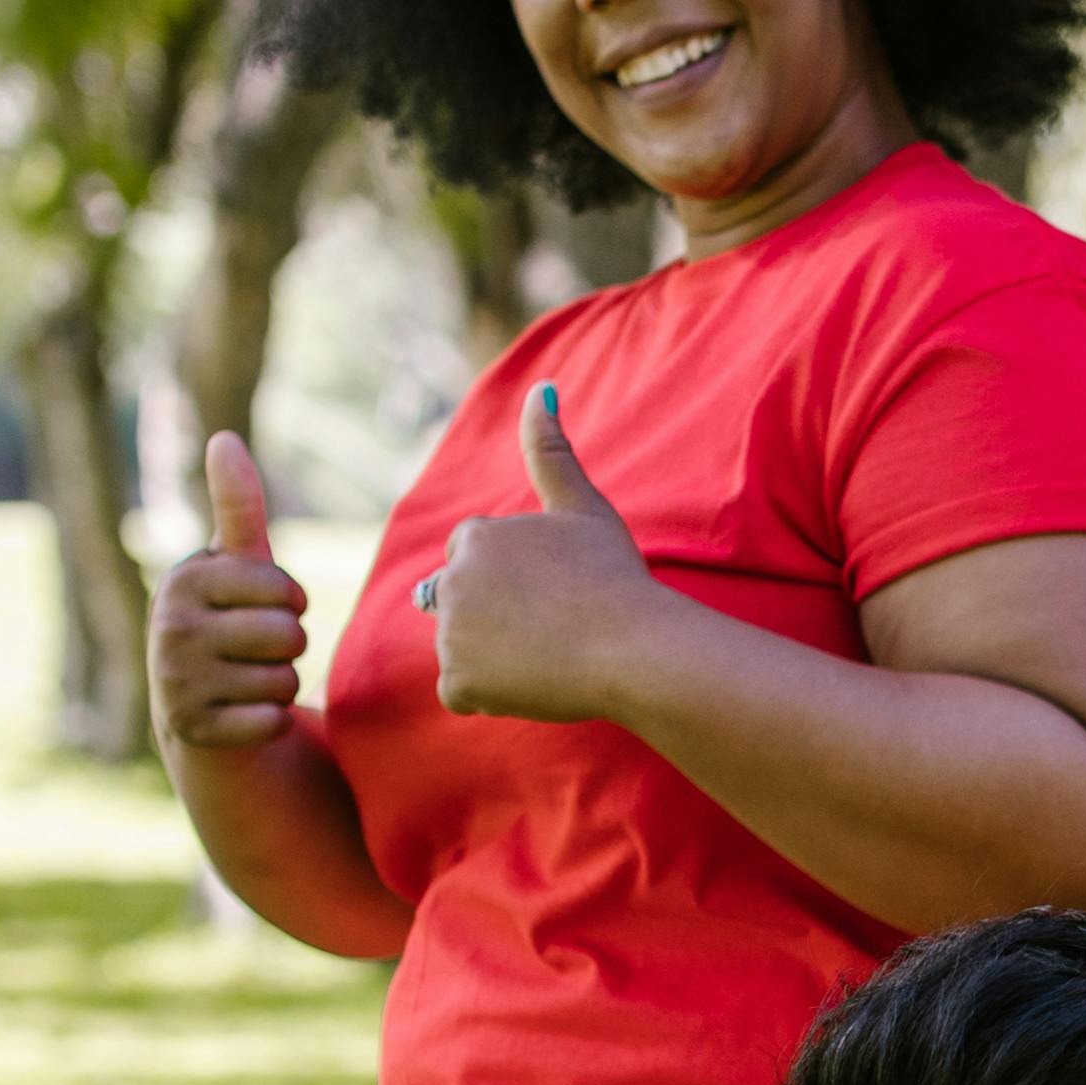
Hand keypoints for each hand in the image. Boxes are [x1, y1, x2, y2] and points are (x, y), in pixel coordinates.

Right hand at [149, 431, 310, 757]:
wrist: (193, 704)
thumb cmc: (227, 618)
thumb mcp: (235, 564)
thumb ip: (238, 505)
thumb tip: (223, 438)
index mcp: (184, 579)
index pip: (283, 590)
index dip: (290, 602)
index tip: (264, 607)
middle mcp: (168, 628)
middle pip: (288, 637)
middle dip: (288, 646)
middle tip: (256, 650)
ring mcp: (175, 682)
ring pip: (284, 681)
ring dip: (280, 683)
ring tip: (246, 678)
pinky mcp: (191, 731)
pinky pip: (271, 722)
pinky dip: (270, 721)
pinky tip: (243, 713)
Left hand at [421, 382, 662, 719]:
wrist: (633, 647)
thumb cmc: (614, 575)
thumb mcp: (582, 506)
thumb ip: (550, 450)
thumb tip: (540, 388)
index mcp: (475, 536)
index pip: (473, 561)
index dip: (516, 580)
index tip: (554, 591)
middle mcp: (452, 580)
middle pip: (464, 605)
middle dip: (497, 617)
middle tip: (554, 626)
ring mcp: (452, 634)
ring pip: (465, 648)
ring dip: (497, 656)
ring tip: (549, 654)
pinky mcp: (458, 681)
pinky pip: (463, 692)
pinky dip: (492, 695)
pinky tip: (534, 682)